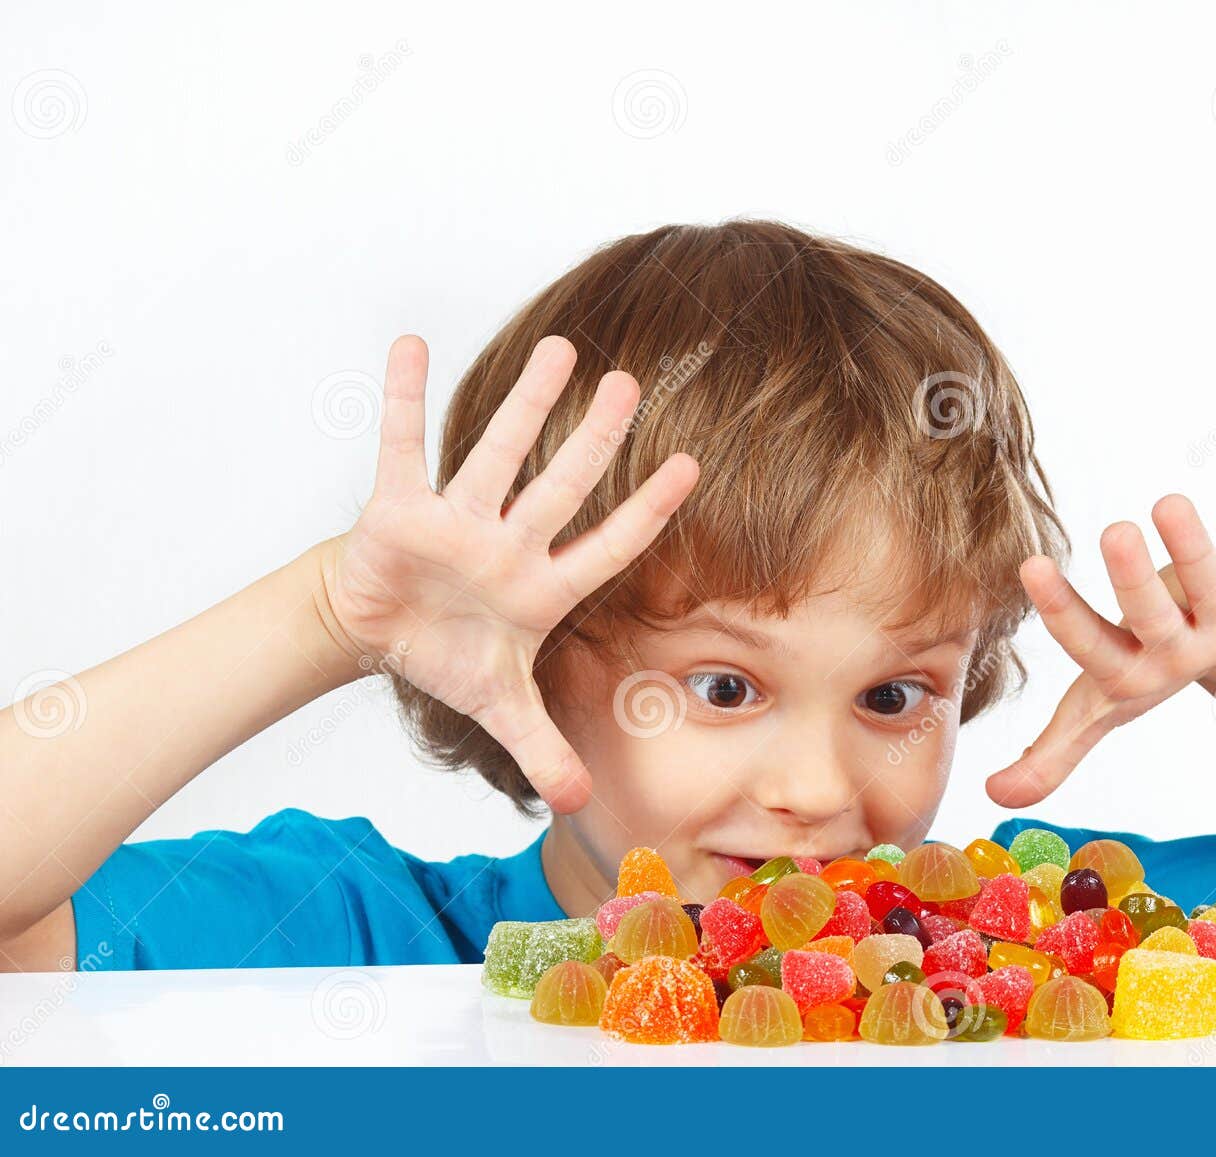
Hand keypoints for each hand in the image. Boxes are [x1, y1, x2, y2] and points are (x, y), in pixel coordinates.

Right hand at [320, 335, 698, 812]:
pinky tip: (411, 342)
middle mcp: (507, 544)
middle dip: (593, 439)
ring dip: (523, 404)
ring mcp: (457, 522)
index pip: (606, 546)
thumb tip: (576, 803)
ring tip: (559, 348)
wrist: (380, 629)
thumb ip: (540, 746)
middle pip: (559, 486)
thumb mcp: (500, 705)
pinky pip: (402, 445)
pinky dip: (403, 397)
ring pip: (496, 454)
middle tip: (630, 383)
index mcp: (540, 587)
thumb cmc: (452, 652)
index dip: (646, 513)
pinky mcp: (399, 509)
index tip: (690, 466)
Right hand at [985, 490, 1215, 807]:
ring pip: (1214, 587)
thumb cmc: (1141, 662)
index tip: (1031, 564)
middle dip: (1136, 577)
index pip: (1090, 648)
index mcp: (1131, 673)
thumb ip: (1051, 752)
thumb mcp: (1093, 709)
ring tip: (1170, 501)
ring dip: (1197, 547)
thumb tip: (996, 798)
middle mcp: (1180, 652)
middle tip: (1116, 530)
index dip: (1063, 612)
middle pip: (1157, 619)